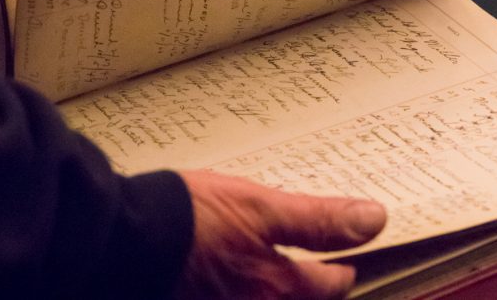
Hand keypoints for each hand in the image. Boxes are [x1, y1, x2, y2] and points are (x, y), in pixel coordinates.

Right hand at [176, 171, 386, 299]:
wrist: (121, 240)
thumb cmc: (188, 220)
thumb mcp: (260, 206)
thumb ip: (318, 220)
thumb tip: (374, 221)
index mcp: (276, 287)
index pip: (330, 286)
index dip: (342, 269)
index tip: (345, 260)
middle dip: (308, 287)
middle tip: (315, 266)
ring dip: (273, 289)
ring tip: (266, 268)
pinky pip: (232, 299)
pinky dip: (242, 292)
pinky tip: (230, 273)